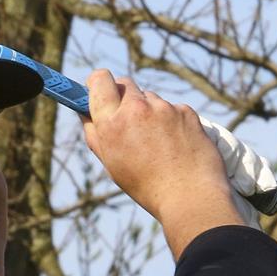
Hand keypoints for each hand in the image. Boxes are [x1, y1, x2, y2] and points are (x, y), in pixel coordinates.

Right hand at [82, 70, 246, 254]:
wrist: (190, 196)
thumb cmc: (146, 185)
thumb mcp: (110, 163)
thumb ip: (95, 133)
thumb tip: (86, 111)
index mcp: (111, 123)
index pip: (99, 79)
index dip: (97, 82)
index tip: (98, 89)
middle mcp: (136, 109)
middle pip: (125, 83)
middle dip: (123, 96)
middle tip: (128, 117)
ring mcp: (163, 108)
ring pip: (150, 98)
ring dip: (149, 112)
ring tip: (158, 142)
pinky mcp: (186, 111)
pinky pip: (172, 108)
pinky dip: (172, 120)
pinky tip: (176, 144)